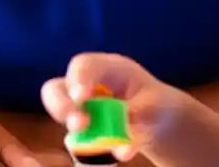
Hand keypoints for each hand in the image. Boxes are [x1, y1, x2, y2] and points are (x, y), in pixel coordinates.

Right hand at [41, 52, 190, 162]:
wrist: (162, 124)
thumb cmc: (157, 102)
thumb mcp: (155, 103)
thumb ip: (137, 110)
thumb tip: (124, 122)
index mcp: (107, 68)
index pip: (83, 65)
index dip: (78, 79)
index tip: (82, 97)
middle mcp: (88, 86)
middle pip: (57, 88)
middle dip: (61, 105)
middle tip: (78, 124)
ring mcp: (83, 109)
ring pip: (62, 114)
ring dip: (74, 129)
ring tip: (93, 142)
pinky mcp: (85, 132)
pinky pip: (78, 141)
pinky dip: (91, 149)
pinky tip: (119, 152)